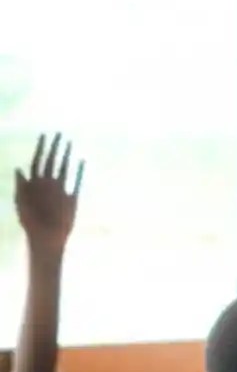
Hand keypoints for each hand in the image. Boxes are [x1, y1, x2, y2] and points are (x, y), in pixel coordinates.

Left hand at [15, 133, 83, 255]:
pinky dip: (79, 172)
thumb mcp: (21, 203)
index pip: (37, 160)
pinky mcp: (71, 198)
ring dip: (66, 156)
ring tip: (69, 143)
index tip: (44, 134)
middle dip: (54, 147)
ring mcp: (60, 190)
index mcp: (34, 183)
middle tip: (59, 133)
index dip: (40, 148)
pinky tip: (81, 161)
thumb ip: (21, 186)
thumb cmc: (30, 222)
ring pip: (64, 168)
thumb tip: (19, 169)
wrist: (46, 238)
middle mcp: (47, 183)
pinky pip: (76, 181)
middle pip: (50, 161)